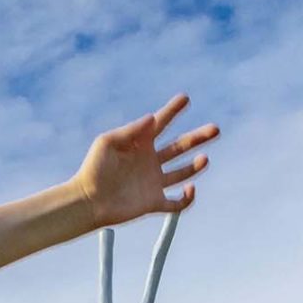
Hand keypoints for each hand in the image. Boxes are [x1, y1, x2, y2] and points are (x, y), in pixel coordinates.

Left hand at [74, 95, 217, 228]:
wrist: (88, 202)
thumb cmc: (93, 169)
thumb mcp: (108, 142)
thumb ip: (131, 130)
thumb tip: (152, 118)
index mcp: (141, 144)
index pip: (162, 123)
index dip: (174, 110)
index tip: (185, 98)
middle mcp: (151, 161)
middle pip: (181, 146)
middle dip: (198, 138)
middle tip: (215, 129)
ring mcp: (154, 182)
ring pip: (183, 172)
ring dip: (196, 166)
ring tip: (204, 158)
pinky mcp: (154, 203)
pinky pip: (177, 204)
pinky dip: (187, 199)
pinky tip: (189, 189)